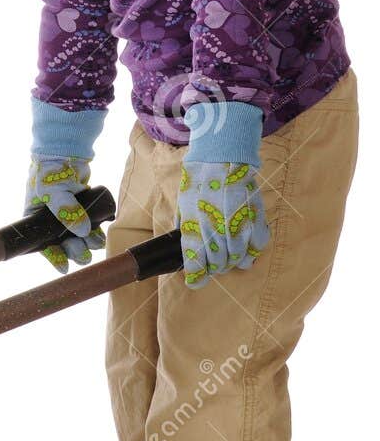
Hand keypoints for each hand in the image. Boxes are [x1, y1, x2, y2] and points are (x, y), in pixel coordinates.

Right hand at [26, 154, 105, 272]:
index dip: (54, 257)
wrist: (64, 151)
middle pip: (64, 244)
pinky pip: (89, 226)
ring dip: (87, 242)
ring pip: (78, 237)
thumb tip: (82, 231)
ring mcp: (67, 215)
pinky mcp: (82, 209)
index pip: (44, 245)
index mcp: (36, 220)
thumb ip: (66, 211)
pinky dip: (95, 231)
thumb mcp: (53, 191)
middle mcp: (50, 221)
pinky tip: (100, 233)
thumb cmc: (50, 171)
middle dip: (75, 251)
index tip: (64, 268)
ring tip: (96, 242)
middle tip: (84, 255)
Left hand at [176, 161, 269, 286]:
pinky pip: (256, 246)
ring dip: (232, 260)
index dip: (196, 277)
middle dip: (215, 267)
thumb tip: (188, 246)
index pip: (195, 262)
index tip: (195, 282)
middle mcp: (215, 229)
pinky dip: (251, 250)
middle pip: (218, 264)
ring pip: (237, 258)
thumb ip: (186, 227)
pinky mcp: (254, 219)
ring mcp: (237, 225)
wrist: (221, 158)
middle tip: (215, 263)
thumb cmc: (200, 181)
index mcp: (193, 225)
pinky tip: (246, 246)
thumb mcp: (184, 204)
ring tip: (229, 254)